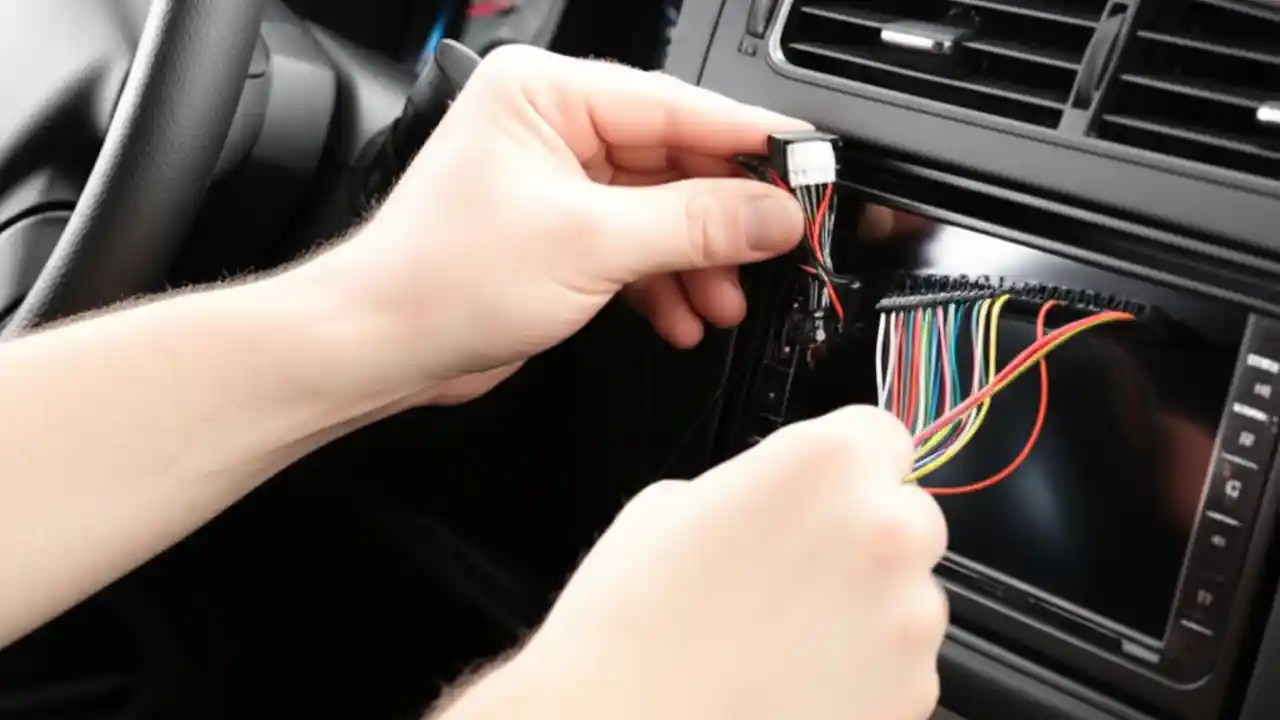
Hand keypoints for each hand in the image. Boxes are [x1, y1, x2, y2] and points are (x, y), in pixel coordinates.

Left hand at [297, 46, 809, 405]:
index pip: (674, 106)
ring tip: (726, 300)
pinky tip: (682, 316)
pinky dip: (662, 283)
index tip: (806, 168)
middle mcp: (550, 128)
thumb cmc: (440, 278)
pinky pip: (633, 247)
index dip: (748, 141)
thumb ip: (695, 224)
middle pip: (673, 161)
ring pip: (659, 211)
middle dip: (723, 217)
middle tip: (776, 246)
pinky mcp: (558, 233)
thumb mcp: (590, 244)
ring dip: (697, 260)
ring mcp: (555, 183)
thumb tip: (772, 212)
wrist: (380, 347)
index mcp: (546, 95)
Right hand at [444, 407, 948, 719]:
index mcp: (827, 465)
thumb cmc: (633, 618)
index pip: (881, 435)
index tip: (823, 492)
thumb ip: (754, 486)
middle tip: (794, 572)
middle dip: (864, 539)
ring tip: (784, 637)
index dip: (846, 466)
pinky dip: (865, 671)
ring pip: (909, 595)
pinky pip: (903, 666)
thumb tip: (780, 502)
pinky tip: (796, 678)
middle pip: (908, 516)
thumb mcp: (673, 503)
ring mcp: (909, 620)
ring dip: (867, 607)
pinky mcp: (914, 692)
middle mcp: (886, 533)